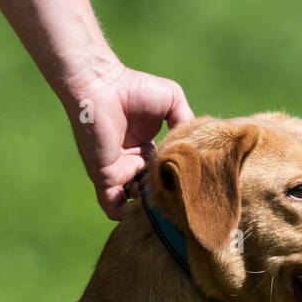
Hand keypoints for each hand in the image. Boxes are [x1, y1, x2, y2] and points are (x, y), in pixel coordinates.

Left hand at [64, 63, 194, 218]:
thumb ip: (186, 122)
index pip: (165, 174)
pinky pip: (113, 207)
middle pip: (152, 192)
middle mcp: (133, 164)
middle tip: (182, 200)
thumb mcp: (172, 101)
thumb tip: (199, 147)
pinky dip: (127, 215)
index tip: (193, 185)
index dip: (178, 180)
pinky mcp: (104, 178)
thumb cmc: (135, 88)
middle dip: (166, 198)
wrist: (102, 87)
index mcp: (147, 149)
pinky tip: (144, 211)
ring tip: (166, 205)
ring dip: (149, 208)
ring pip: (136, 203)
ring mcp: (119, 173)